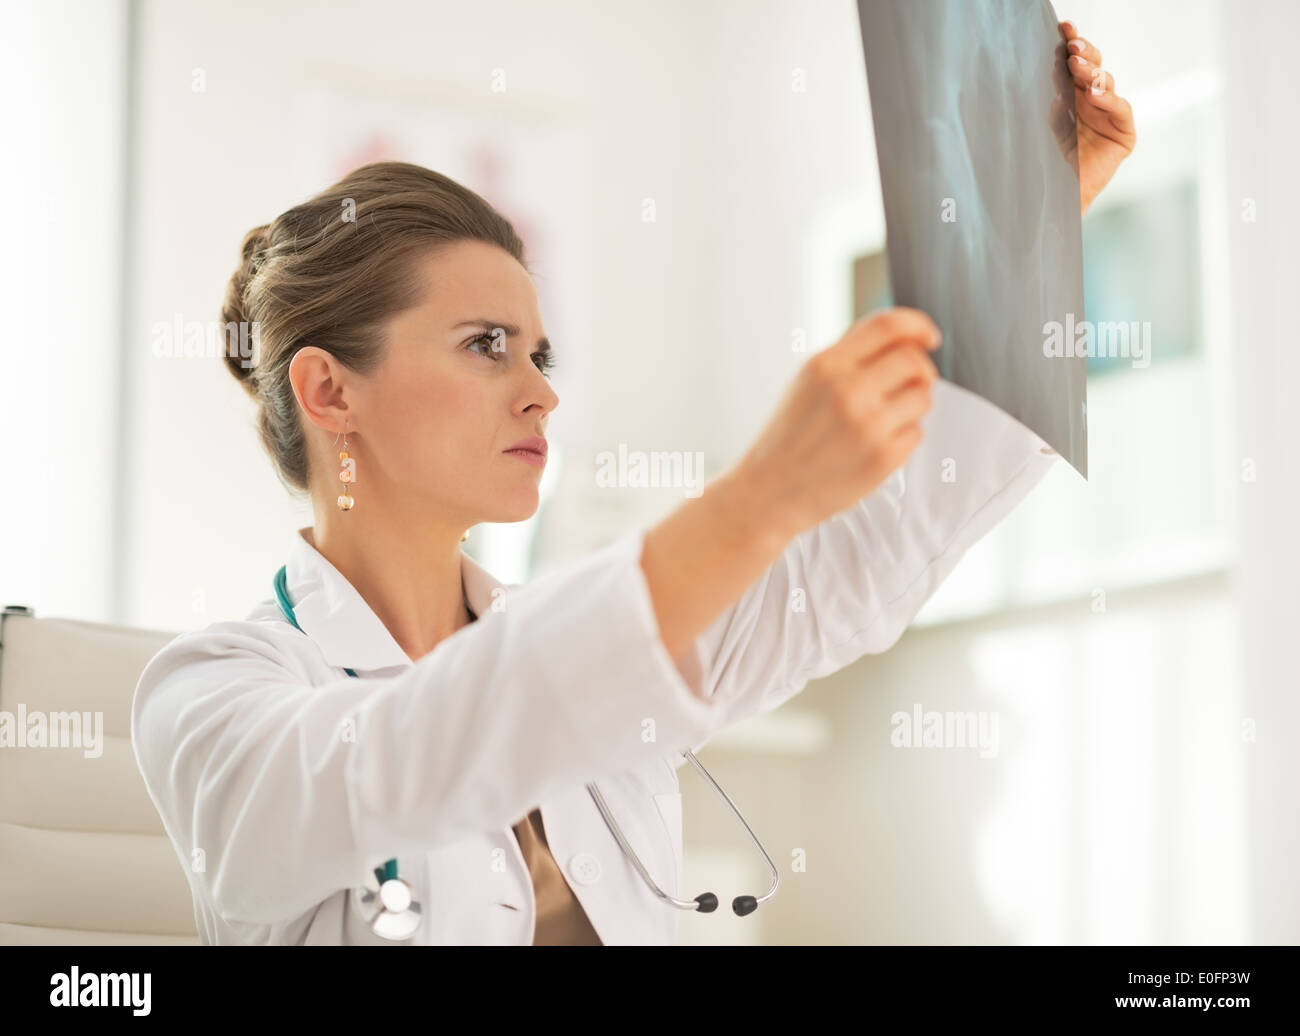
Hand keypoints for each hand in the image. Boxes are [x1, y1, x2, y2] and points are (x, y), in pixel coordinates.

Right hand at [731, 307, 940, 539]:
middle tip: (912, 384)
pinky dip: (904, 437)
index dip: (918, 325)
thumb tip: (902, 337)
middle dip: (921, 371)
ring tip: (887, 419)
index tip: (928, 336)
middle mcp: (847, 390)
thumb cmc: (788, 438)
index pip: (888, 326)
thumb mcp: (806, 383)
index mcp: (825, 365)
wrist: (769, 492)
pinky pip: (917, 433)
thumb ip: (848, 357)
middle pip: (914, 360)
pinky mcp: (883, 458)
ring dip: (914, 404)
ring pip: (923, 397)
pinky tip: (875, 446)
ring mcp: (868, 425)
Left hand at [1055, 21, 1136, 214]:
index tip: (1063, 26)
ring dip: (1092, 72)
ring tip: (1078, 65)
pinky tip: (1096, 93)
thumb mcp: (1042, 126)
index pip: (1073, 64)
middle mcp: (1091, 101)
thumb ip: (1047, 103)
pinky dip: (1109, 99)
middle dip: (1083, 54)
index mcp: (1070, 96)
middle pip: (1093, 68)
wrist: (1056, 200)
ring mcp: (1109, 115)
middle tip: (1071, 46)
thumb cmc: (1046, 164)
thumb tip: (1046, 79)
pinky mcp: (1123, 134)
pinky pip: (1120, 110)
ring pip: (1106, 84)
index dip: (1071, 43)